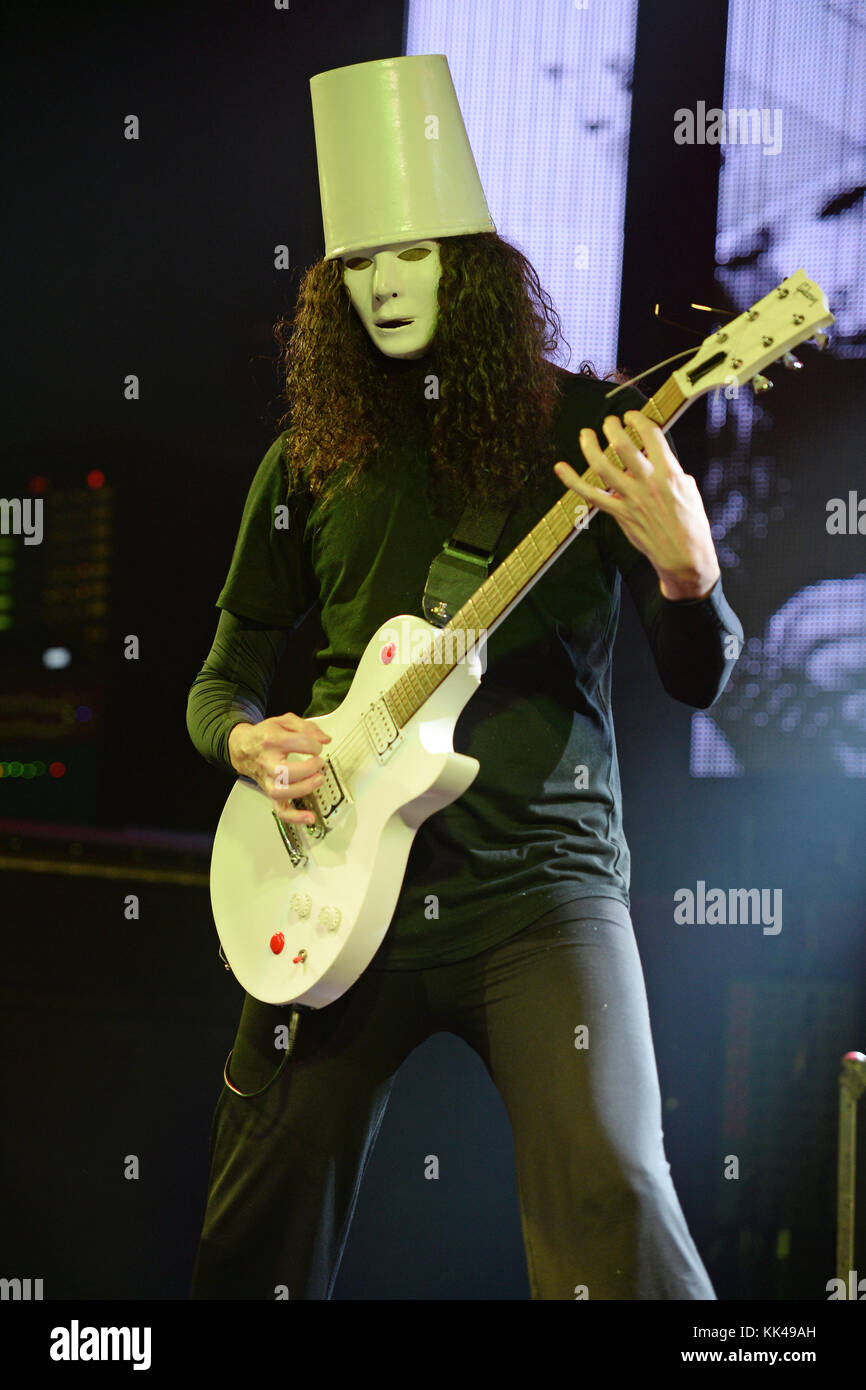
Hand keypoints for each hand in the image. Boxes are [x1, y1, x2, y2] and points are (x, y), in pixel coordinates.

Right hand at [228, 713, 330, 823]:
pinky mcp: (270, 792)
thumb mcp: (284, 722)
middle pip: (285, 771)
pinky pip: (280, 810)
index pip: (298, 743)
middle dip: (308, 768)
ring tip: (317, 779)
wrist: (244, 747)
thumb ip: (307, 727)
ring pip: (282, 792)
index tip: (317, 747)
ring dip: (304, 788)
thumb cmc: (265, 736)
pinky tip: (309, 817)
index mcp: (271, 741)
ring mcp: (267, 780)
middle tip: (318, 762)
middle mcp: (267, 762)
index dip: (314, 745)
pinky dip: (295, 816)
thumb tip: (324, 739)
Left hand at [553, 410, 720, 599]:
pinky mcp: (620, 514)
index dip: (637, 419)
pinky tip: (561, 468)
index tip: (631, 416)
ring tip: (586, 434)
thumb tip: (656, 459)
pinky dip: (572, 480)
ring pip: (602, 467)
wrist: (684, 556)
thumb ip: (670, 470)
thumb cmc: (690, 522)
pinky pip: (591, 495)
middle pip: (623, 446)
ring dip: (590, 446)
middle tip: (609, 422)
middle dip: (612, 427)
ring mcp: (631, 499)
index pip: (651, 435)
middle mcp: (649, 483)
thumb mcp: (689, 489)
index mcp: (670, 473)